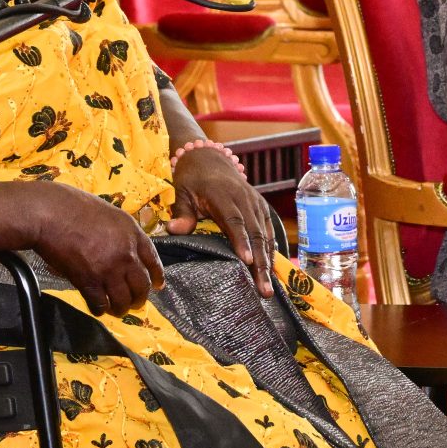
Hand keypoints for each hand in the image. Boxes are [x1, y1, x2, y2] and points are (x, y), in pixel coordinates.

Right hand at [30, 183, 163, 315]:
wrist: (52, 214)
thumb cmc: (75, 208)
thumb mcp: (110, 215)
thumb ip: (122, 233)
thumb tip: (124, 250)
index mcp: (132, 234)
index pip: (153, 260)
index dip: (157, 276)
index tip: (158, 285)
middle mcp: (125, 254)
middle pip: (142, 284)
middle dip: (140, 298)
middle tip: (136, 303)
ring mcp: (108, 269)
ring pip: (123, 299)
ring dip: (121, 308)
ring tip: (118, 310)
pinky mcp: (88, 281)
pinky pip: (100, 304)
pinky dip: (100, 310)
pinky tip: (98, 309)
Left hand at [166, 147, 276, 297]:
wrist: (210, 158)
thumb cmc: (192, 179)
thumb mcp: (182, 191)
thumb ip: (182, 212)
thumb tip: (175, 230)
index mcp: (223, 194)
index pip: (234, 220)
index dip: (241, 240)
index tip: (247, 261)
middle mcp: (244, 199)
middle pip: (254, 233)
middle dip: (260, 263)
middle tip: (263, 289)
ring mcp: (256, 203)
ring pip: (265, 236)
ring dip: (268, 262)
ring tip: (268, 288)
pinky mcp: (261, 208)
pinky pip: (268, 232)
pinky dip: (271, 252)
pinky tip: (271, 272)